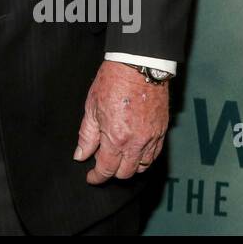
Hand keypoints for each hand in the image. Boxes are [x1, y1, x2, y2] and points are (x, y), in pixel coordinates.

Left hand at [73, 60, 167, 183]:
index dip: (97, 177)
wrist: (138, 65)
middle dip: (112, 172)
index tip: (91, 177)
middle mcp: (137, 142)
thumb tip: (80, 155)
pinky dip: (144, 158)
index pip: (107, 168)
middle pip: (126, 172)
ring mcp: (152, 137)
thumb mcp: (91, 108)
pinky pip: (155, 154)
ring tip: (118, 157)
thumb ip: (87, 136)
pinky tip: (134, 150)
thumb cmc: (112, 82)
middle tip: (102, 163)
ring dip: (129, 167)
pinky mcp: (162, 130)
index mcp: (117, 138)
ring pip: (143, 166)